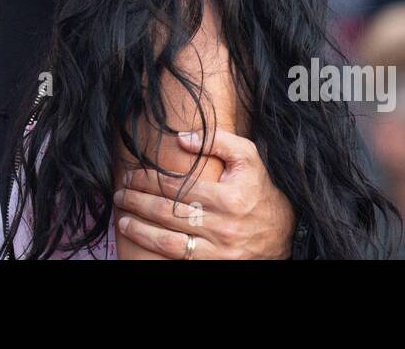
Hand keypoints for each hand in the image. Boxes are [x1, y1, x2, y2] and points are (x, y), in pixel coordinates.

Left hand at [113, 130, 294, 258]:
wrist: (284, 233)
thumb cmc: (260, 190)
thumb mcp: (248, 158)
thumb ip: (218, 141)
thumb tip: (181, 138)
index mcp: (230, 197)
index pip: (178, 186)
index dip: (149, 180)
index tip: (132, 175)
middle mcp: (223, 226)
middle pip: (168, 213)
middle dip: (138, 202)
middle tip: (119, 194)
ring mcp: (219, 250)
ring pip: (170, 241)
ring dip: (141, 230)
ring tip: (123, 219)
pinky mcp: (215, 266)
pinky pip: (180, 260)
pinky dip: (157, 251)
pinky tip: (143, 241)